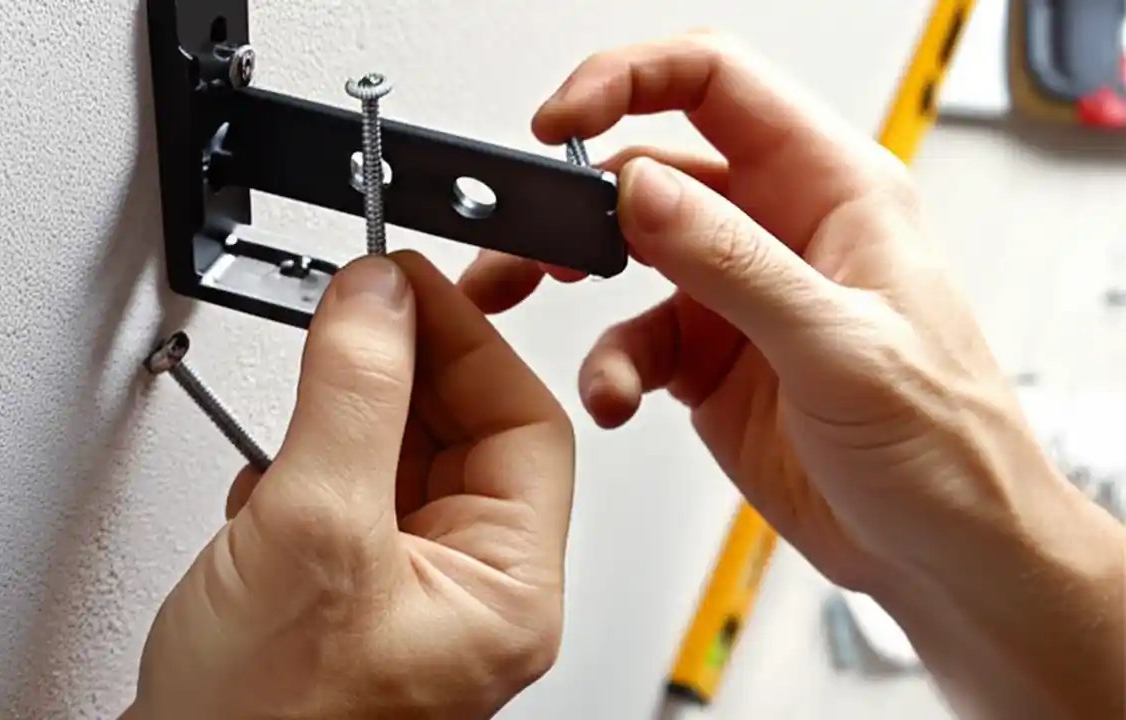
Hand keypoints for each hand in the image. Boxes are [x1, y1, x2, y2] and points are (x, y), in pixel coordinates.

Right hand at [128, 252, 573, 718]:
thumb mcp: (315, 532)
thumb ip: (352, 397)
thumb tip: (377, 296)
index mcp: (506, 592)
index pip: (523, 424)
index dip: (467, 339)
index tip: (407, 283)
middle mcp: (467, 594)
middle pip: (461, 434)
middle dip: (397, 374)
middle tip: (348, 315)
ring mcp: (402, 594)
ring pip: (395, 458)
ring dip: (339, 420)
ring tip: (293, 411)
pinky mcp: (339, 596)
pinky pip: (344, 496)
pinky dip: (302, 467)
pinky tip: (265, 485)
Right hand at [460, 32, 1123, 717]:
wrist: (946, 555)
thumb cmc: (946, 447)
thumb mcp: (840, 347)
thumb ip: (732, 263)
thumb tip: (642, 191)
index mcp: (834, 190)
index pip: (719, 82)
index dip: (631, 78)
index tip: (563, 119)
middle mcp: (780, 230)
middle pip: (653, 167)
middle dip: (582, 197)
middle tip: (534, 231)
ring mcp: (740, 295)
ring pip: (629, 254)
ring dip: (576, 284)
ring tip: (534, 302)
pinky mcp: (710, 358)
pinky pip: (631, 339)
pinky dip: (609, 366)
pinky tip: (616, 395)